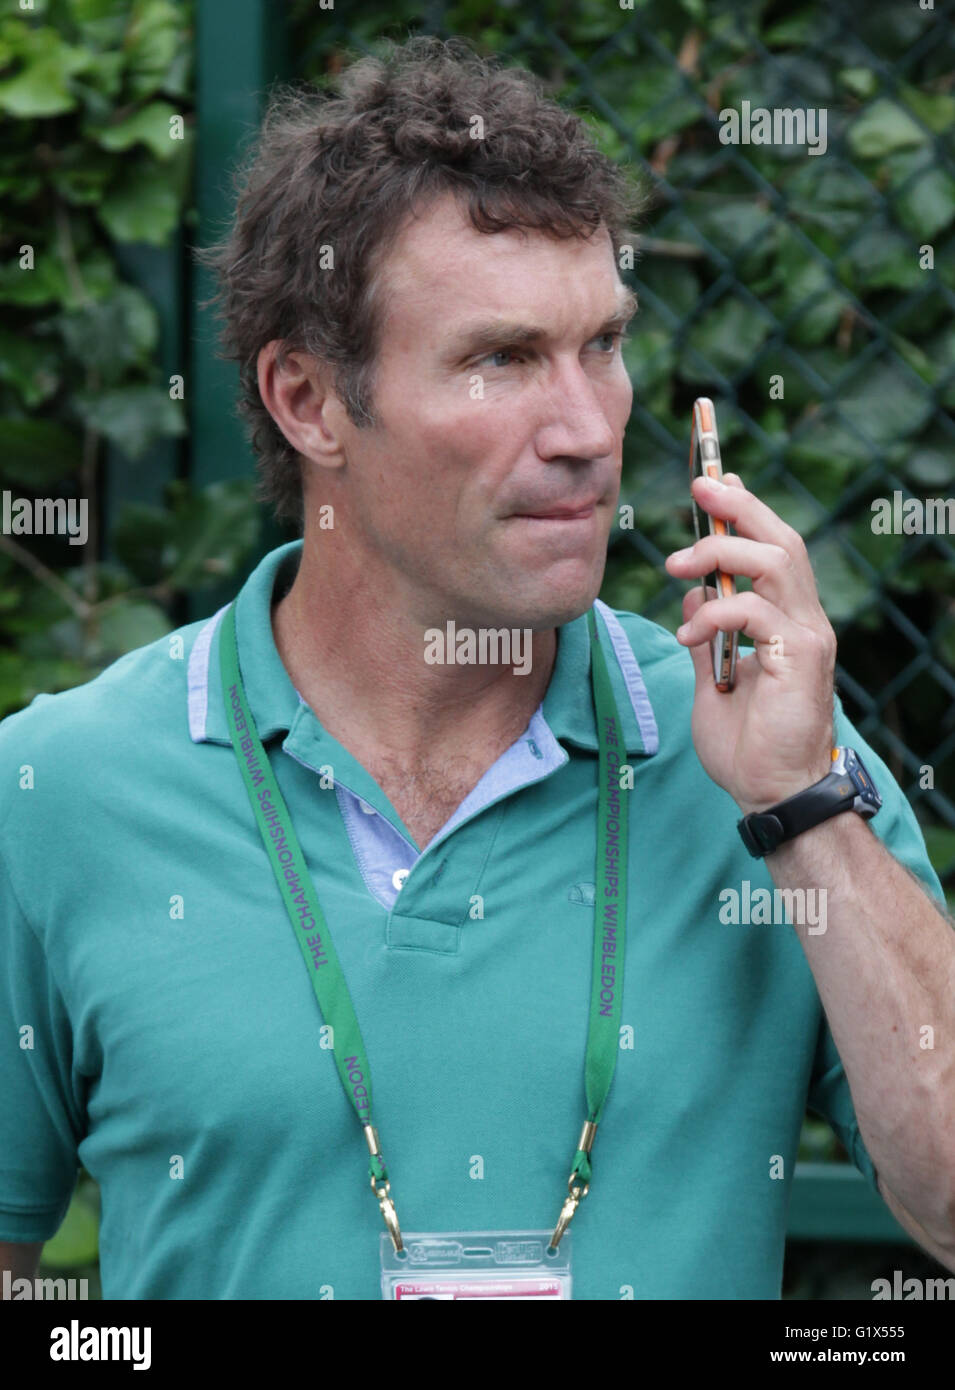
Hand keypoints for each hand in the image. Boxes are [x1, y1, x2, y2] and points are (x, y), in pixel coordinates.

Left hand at [664, 472, 836, 814]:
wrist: (770, 793)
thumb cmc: (746, 745)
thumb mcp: (713, 679)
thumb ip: (707, 633)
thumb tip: (692, 590)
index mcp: (787, 620)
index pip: (772, 548)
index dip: (746, 510)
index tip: (713, 481)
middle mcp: (805, 620)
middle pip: (781, 540)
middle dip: (739, 506)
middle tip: (699, 488)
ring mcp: (808, 637)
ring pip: (775, 562)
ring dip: (721, 552)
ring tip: (676, 564)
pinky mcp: (802, 658)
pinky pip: (756, 613)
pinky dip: (715, 612)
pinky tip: (688, 632)